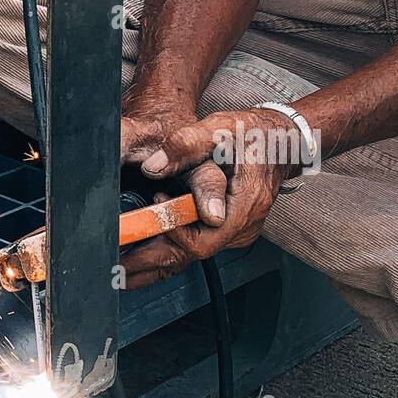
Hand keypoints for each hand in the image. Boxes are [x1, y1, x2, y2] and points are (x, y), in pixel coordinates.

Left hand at [121, 108, 300, 287]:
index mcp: (244, 207)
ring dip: (153, 263)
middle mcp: (241, 227)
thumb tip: (151, 168)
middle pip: (190, 256)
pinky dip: (166, 252)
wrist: (282, 139)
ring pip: (190, 256)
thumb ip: (185, 144)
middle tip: (115, 266)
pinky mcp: (226, 231)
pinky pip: (193, 248)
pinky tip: (139, 256)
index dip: (169, 233)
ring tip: (119, 269)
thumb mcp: (220, 128)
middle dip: (150, 263)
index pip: (202, 240)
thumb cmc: (253, 133)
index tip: (144, 221)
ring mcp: (234, 232)